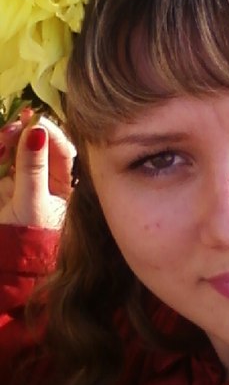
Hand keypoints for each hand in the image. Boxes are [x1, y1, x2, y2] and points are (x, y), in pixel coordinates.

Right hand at [0, 114, 74, 228]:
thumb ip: (32, 167)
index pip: (62, 150)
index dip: (49, 132)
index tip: (33, 119)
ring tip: (5, 137)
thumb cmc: (29, 238)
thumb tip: (36, 130)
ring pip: (18, 155)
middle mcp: (49, 183)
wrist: (10, 266)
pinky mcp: (9, 192)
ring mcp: (27, 186)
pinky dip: (1, 161)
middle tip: (13, 126)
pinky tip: (0, 157)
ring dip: (9, 145)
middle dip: (24, 135)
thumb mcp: (31, 201)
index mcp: (65, 186)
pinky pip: (5, 170)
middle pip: (38, 148)